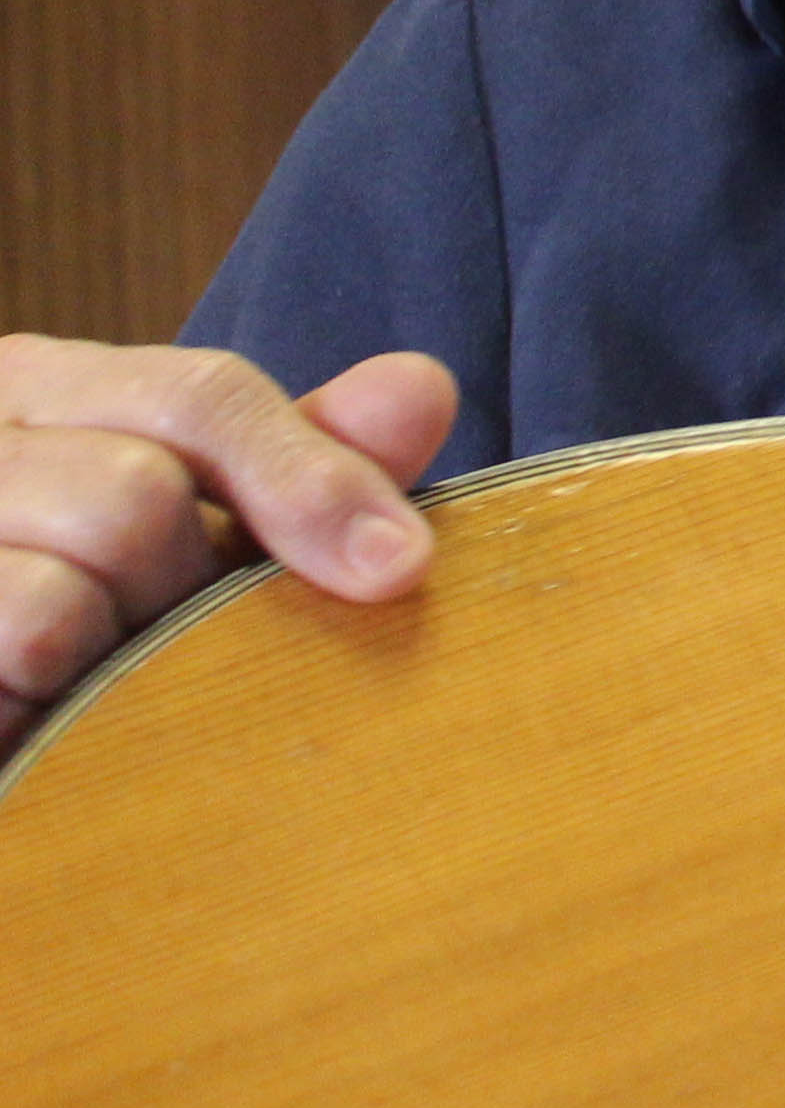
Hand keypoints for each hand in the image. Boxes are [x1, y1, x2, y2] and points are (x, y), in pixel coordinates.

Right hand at [0, 337, 455, 748]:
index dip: (311, 479)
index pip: (203, 395)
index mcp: (40, 389)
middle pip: (131, 495)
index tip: (401, 570)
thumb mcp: (200, 531)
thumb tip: (421, 387)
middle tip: (163, 638)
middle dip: (181, 592)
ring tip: (92, 681)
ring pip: (56, 601)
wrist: (10, 719)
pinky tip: (43, 717)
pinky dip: (51, 706)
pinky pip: (15, 656)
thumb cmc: (98, 619)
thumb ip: (302, 464)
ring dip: (113, 665)